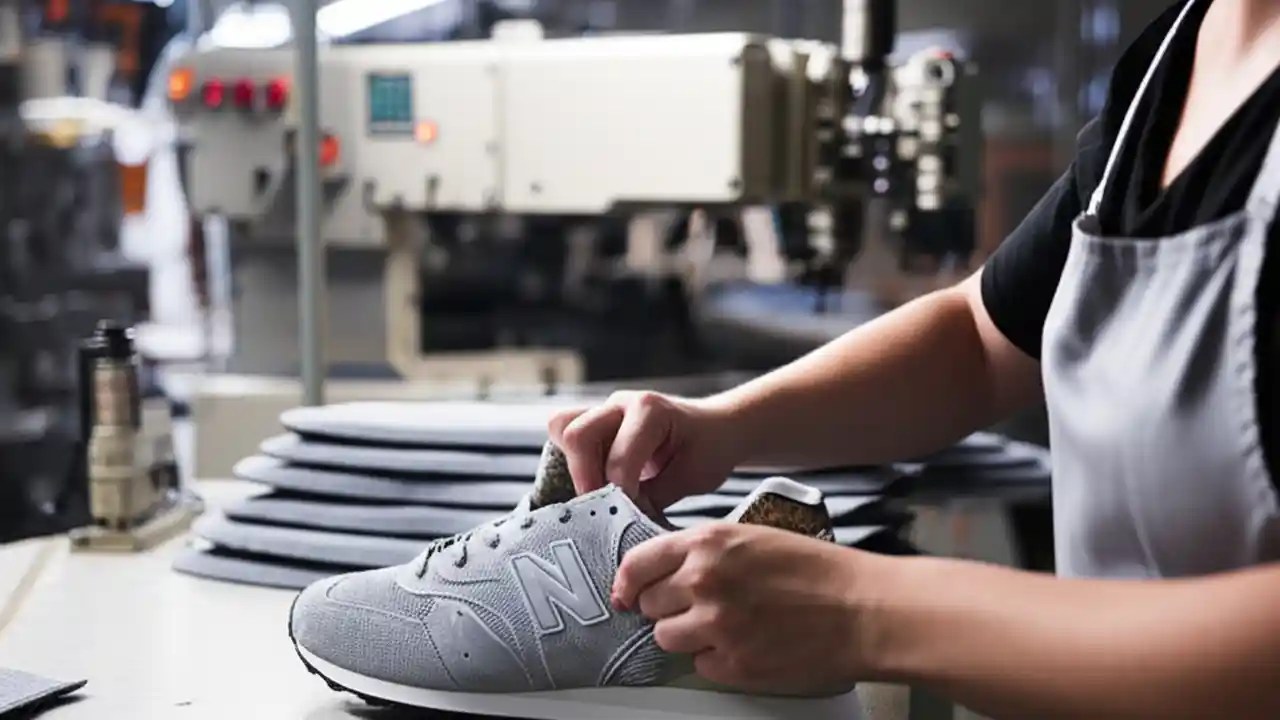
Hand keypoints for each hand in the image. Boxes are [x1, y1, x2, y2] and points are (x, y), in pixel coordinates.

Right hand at [548, 392, 739, 508]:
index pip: (619, 458)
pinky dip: (574, 462)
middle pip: (576, 433)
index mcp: (650, 411)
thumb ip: (653, 498)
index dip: (620, 494)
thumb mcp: (691, 478)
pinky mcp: (596, 422)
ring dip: (574, 466)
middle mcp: (621, 403)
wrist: (717, 427)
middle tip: (603, 507)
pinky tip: (598, 483)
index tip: (630, 517)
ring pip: (562, 427)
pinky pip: (567, 435)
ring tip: (598, 492)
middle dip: (585, 478)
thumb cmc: (709, 448)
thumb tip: (620, 522)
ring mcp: (605, 410)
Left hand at [612, 522, 872, 695]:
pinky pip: (700, 665)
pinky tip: (745, 643)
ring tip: (725, 625)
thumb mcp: (752, 537)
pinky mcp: (732, 664)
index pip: (637, 563)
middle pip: (648, 604)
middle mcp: (704, 582)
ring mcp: (716, 626)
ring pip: (666, 638)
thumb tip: (666, 570)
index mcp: (707, 544)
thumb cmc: (817, 571)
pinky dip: (715, 659)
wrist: (862, 610)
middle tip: (698, 605)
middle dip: (666, 607)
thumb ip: (704, 551)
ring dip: (687, 635)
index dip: (628, 581)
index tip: (626, 592)